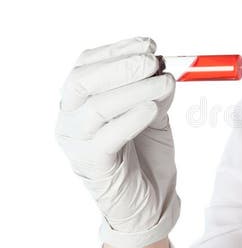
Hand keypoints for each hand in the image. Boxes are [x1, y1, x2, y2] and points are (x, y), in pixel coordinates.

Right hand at [55, 36, 179, 247]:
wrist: (149, 203)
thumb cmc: (146, 155)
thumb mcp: (153, 114)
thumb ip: (155, 91)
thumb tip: (165, 68)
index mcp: (79, 100)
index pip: (87, 64)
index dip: (117, 50)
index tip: (149, 44)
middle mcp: (70, 118)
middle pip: (83, 81)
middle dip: (120, 66)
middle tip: (153, 60)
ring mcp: (76, 142)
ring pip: (96, 106)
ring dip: (133, 89)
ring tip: (164, 83)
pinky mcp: (92, 164)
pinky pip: (108, 136)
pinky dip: (130, 118)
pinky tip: (151, 108)